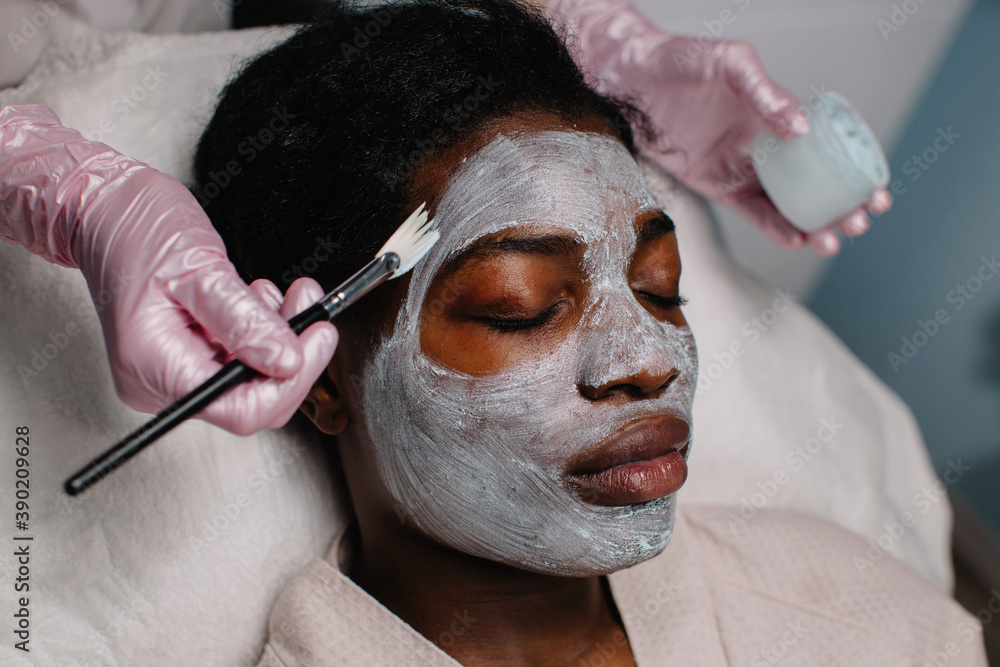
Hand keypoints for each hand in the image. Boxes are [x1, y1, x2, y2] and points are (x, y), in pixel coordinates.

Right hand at [0, 104, 337, 434]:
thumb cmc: (137, 229)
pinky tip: (258, 301)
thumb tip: (287, 361)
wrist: (105, 208)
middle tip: (310, 306)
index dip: (291, 381)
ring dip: (278, 337)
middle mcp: (158, 381)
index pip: (241, 410)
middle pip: (249, 398)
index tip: (318, 337)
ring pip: (248, 378)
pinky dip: (258, 331)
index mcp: (155, 368)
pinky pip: (236, 359)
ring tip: (283, 294)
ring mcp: (170, 371)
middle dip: (290, 353)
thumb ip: (245, 321)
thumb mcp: (200, 269)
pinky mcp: (183, 355)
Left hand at [545, 0, 891, 254]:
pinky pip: (751, 212)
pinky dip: (775, 228)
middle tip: (862, 220)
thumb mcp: (732, 65)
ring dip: (814, 223)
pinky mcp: (716, 185)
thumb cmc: (681, 62)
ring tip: (835, 240)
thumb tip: (802, 127)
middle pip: (814, 180)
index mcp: (777, 114)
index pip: (828, 145)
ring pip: (788, 202)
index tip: (877, 190)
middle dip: (843, 203)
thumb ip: (767, 93)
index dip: (856, 168)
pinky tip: (797, 241)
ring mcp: (742, 165)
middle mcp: (765, 142)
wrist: (631, 83)